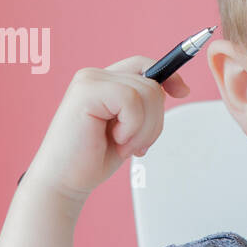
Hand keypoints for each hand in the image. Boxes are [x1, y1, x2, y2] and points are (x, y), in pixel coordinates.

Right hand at [22, 56, 190, 207]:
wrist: (64, 181)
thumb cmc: (93, 158)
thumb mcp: (130, 128)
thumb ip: (145, 105)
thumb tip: (176, 87)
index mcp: (104, 82)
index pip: (143, 64)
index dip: (168, 76)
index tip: (182, 92)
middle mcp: (95, 76)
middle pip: (152, 83)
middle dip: (155, 120)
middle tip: (134, 145)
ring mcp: (89, 81)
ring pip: (148, 93)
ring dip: (144, 128)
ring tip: (123, 144)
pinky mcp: (86, 92)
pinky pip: (133, 101)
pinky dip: (133, 127)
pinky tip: (115, 140)